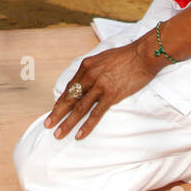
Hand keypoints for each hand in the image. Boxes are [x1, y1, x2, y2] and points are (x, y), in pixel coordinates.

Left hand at [45, 38, 162, 139]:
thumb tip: (85, 81)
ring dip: (67, 123)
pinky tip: (79, 135)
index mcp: (86, 66)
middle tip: (47, 125)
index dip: (61, 101)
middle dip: (57, 113)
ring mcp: (100, 86)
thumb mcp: (103, 58)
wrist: (143, 55)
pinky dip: (86, 126)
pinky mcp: (111, 95)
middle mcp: (89, 76)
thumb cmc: (126, 55)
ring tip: (58, 134)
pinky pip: (96, 114)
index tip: (54, 111)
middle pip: (70, 98)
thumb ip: (92, 69)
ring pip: (79, 108)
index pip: (70, 87)